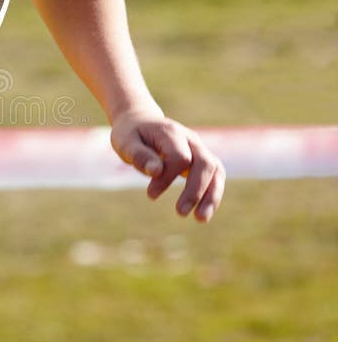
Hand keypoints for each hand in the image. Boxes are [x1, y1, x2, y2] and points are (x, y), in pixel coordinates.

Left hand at [110, 110, 224, 222]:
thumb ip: (140, 156)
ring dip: (211, 195)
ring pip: (215, 170)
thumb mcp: (126, 142)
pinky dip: (212, 194)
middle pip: (204, 163)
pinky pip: (215, 175)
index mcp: (170, 132)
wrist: (140, 122)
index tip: (151, 194)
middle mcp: (190, 139)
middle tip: (180, 213)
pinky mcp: (201, 158)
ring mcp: (198, 147)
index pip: (179, 157)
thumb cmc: (130, 135)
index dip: (168, 178)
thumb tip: (156, 171)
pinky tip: (202, 213)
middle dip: (195, 190)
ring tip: (201, 219)